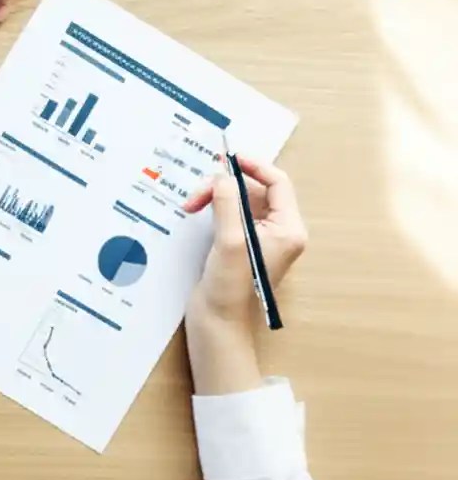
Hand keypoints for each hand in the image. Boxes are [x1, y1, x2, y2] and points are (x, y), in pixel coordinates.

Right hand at [183, 155, 308, 324]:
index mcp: (288, 229)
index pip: (278, 184)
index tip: (229, 158)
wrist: (218, 321)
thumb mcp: (230, 240)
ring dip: (215, 196)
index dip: (255, 167)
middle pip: (255, 191)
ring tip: (191, 204)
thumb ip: (227, 203)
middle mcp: (278, 231)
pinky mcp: (241, 244)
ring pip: (239, 201)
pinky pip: (230, 214)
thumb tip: (222, 175)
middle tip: (197, 192)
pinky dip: (214, 208)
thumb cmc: (231, 286)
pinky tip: (196, 210)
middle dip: (225, 185)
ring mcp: (259, 238)